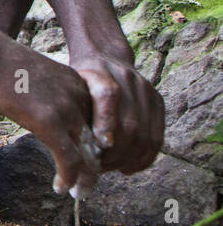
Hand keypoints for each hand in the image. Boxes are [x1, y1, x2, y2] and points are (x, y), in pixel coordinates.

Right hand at [0, 30, 101, 198]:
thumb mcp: (34, 76)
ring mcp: (67, 110)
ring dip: (86, 179)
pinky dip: (68, 178)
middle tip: (87, 185)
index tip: (87, 162)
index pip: (98, 122)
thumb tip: (37, 110)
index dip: (94, 147)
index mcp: (78, 84)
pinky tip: (61, 188)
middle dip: (95, 167)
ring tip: (79, 194)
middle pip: (99, 141)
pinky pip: (69, 159)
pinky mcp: (50, 122)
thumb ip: (45, 94)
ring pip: (89, 155)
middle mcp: (80, 97)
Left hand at [69, 52, 163, 175]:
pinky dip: (144, 158)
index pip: (107, 96)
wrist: (105, 56)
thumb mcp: (68, 86)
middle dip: (113, 153)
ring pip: (145, 135)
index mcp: (101, 73)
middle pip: (129, 124)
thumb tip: (67, 145)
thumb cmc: (80, 80)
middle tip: (96, 168)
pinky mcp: (158, 102)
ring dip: (127, 159)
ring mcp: (147, 91)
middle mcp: (128, 80)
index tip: (99, 145)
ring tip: (110, 169)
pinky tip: (128, 168)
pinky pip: (157, 137)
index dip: (105, 123)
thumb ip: (70, 108)